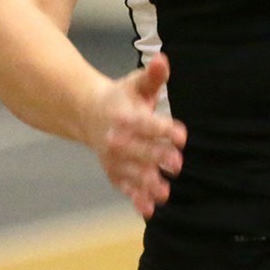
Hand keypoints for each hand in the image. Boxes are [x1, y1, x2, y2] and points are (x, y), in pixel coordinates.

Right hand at [84, 54, 186, 218]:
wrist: (88, 113)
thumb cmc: (122, 98)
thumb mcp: (137, 84)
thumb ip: (153, 75)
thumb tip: (163, 58)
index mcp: (123, 115)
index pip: (144, 123)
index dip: (163, 128)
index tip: (181, 135)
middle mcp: (116, 138)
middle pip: (138, 150)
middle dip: (157, 157)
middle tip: (177, 164)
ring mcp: (114, 158)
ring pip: (131, 172)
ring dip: (147, 184)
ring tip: (164, 193)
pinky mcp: (113, 172)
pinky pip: (124, 187)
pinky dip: (135, 199)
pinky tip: (148, 211)